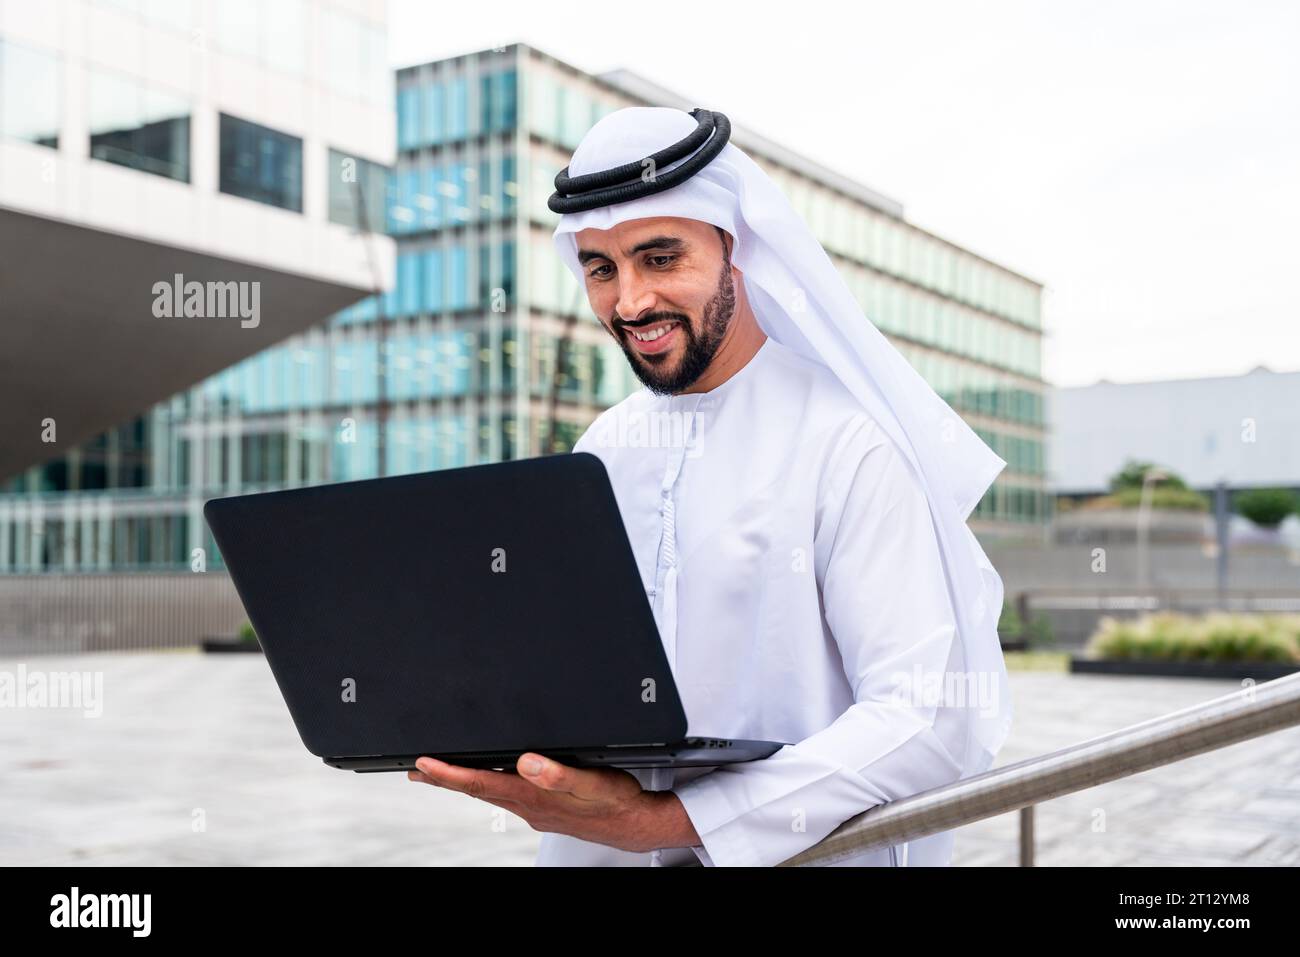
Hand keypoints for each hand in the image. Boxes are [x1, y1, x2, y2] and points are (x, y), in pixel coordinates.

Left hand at [407, 752, 699, 852]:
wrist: (635, 824)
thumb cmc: (616, 802)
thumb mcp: (593, 784)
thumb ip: (559, 774)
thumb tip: (527, 762)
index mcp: (534, 796)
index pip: (481, 782)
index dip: (449, 773)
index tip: (423, 763)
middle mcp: (528, 805)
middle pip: (477, 789)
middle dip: (444, 778)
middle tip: (416, 769)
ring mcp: (534, 810)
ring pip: (489, 792)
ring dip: (462, 781)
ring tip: (439, 773)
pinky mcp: (543, 809)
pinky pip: (505, 794)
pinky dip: (487, 784)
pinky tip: (486, 779)